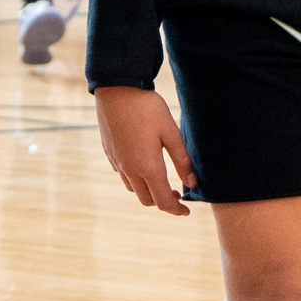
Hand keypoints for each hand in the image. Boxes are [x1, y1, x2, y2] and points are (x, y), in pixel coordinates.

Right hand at [95, 85, 194, 215]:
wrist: (117, 90)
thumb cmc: (147, 108)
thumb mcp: (171, 133)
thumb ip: (182, 160)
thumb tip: (191, 183)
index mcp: (148, 167)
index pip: (163, 201)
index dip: (176, 210)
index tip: (186, 211)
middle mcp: (130, 169)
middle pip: (146, 200)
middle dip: (162, 202)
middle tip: (176, 193)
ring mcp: (117, 162)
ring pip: (133, 189)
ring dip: (148, 191)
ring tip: (161, 180)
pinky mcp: (110, 153)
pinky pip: (123, 174)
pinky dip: (136, 178)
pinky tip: (143, 164)